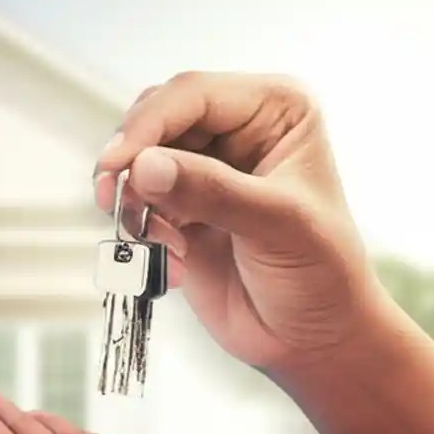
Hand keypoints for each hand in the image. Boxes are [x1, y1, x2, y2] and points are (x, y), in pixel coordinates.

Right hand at [94, 72, 384, 369]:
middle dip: (131, 159)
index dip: (149, 124)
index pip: (193, 94)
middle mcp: (237, 130)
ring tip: (149, 238)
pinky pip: (135, 201)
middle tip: (112, 198)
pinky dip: (139, 228)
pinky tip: (173, 260)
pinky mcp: (180, 208)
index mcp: (275, 110)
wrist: (311, 339)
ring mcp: (205, 169)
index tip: (118, 164)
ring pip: (138, 159)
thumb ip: (210, 190)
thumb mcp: (275, 225)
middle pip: (155, 119)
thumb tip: (144, 166)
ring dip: (131, 198)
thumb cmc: (321, 276)